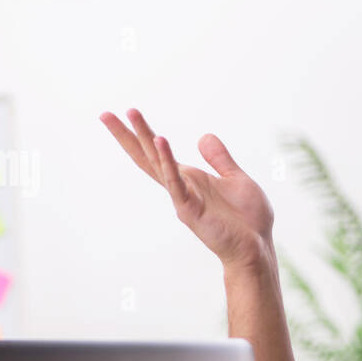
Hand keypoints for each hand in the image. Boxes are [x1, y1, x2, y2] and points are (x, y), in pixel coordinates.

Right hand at [100, 109, 274, 272]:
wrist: (256, 248)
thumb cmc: (247, 220)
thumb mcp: (236, 179)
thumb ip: (219, 159)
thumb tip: (204, 136)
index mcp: (190, 179)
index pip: (159, 153)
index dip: (142, 133)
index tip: (126, 112)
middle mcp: (181, 187)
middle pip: (147, 156)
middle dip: (127, 135)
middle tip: (105, 114)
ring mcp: (183, 198)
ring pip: (158, 164)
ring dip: (145, 138)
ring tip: (131, 115)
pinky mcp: (190, 210)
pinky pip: (176, 183)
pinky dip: (167, 162)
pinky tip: (160, 141)